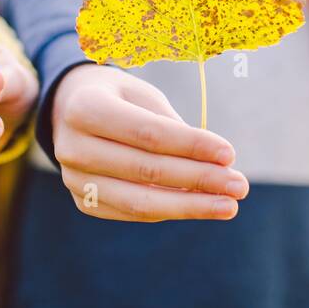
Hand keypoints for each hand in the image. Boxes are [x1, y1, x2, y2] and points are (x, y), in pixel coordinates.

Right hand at [51, 64, 247, 221]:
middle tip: (239, 185)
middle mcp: (71, 147)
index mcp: (84, 107)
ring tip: (228, 205)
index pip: (147, 134)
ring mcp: (73, 179)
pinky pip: (133, 213)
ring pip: (141, 202)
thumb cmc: (118, 96)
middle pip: (147, 171)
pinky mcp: (84, 202)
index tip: (230, 154)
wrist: (69, 109)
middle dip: (199, 179)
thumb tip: (215, 165)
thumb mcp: (142, 94)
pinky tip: (201, 206)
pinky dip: (170, 210)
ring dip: (191, 206)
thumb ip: (171, 126)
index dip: (191, 146)